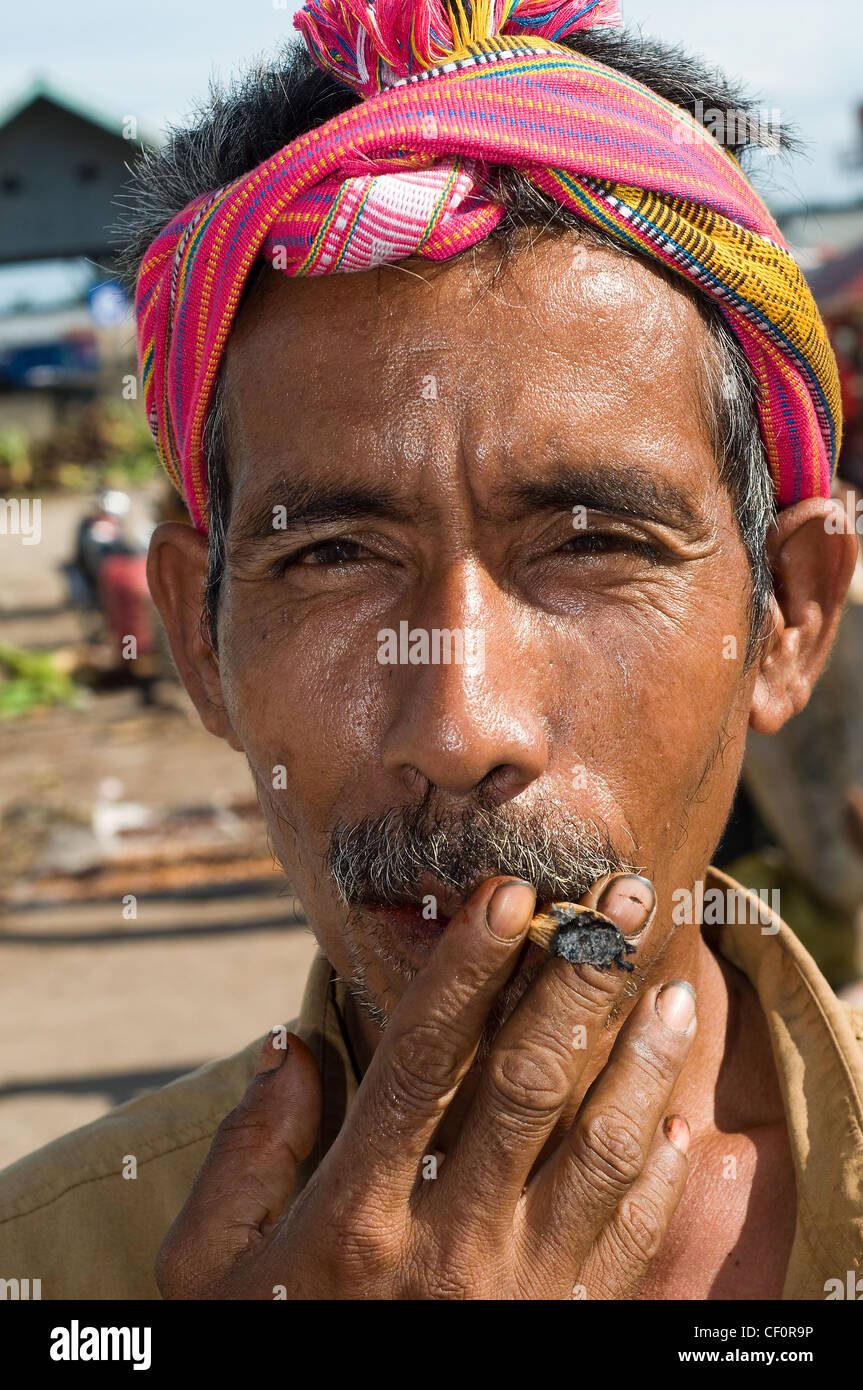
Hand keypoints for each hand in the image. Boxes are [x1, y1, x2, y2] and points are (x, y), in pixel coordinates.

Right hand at [156, 874, 695, 1298]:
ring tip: (671, 986)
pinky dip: (663, 1178)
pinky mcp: (566, 1333)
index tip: (508, 892)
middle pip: (528, 1085)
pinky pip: (631, 1247)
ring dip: (642, 1063)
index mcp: (354, 1216)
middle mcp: (446, 1248)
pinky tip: (682, 1115)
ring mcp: (518, 1296)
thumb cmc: (265, 1354)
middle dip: (578, 979)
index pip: (423, 1060)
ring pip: (602, 1155)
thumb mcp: (209, 1273)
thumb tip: (290, 1048)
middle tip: (619, 899)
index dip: (469, 968)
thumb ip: (245, 1155)